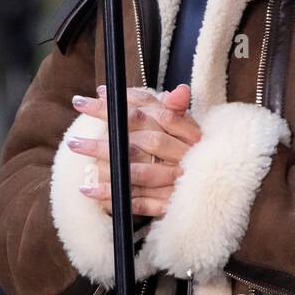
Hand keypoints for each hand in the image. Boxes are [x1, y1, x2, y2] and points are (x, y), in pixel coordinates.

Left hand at [67, 84, 199, 216]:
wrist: (219, 192)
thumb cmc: (196, 156)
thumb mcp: (190, 131)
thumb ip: (178, 110)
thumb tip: (178, 90)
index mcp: (188, 133)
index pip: (154, 112)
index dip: (125, 103)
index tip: (96, 95)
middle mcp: (183, 156)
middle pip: (145, 141)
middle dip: (110, 134)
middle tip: (76, 135)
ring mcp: (176, 182)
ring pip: (140, 173)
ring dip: (108, 166)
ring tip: (77, 157)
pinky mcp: (169, 204)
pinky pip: (139, 202)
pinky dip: (115, 195)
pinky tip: (89, 191)